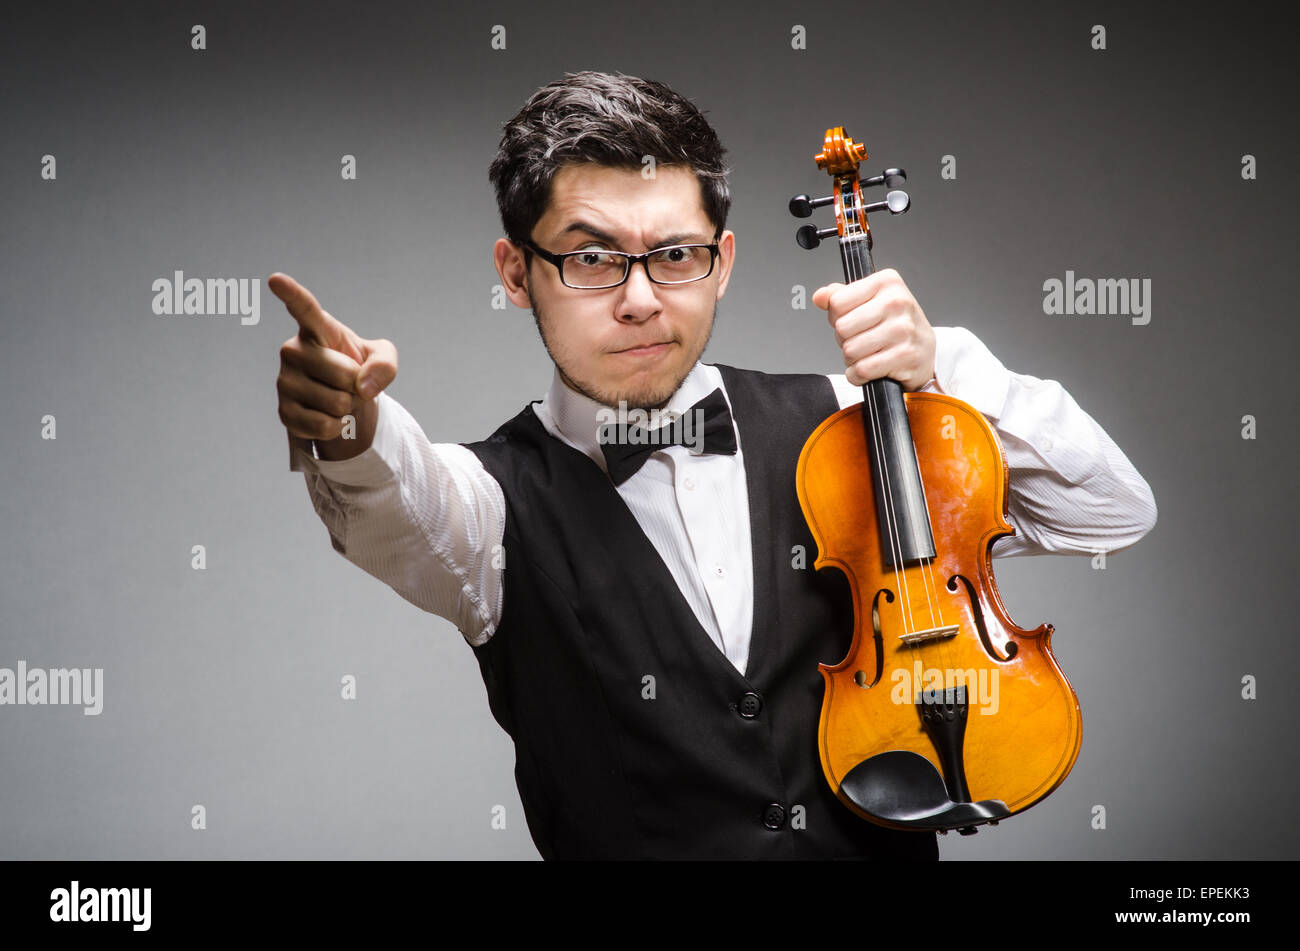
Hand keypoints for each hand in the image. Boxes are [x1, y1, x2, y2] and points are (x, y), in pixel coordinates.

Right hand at [271, 273, 397, 459]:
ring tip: (338, 396)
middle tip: (349, 382)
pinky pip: (324, 426)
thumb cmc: (358, 368)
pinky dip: (337, 427)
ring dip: (348, 407)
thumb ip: (385, 363)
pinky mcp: (284, 412)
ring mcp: (284, 382)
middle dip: (358, 385)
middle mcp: (293, 351)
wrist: (345, 399)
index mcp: (316, 329)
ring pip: (337, 403)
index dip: (291, 294)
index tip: (276, 279)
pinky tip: (330, 417)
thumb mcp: (382, 357)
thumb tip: (363, 387)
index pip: (304, 309)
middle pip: (344, 374)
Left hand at [812, 268, 935, 390]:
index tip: (853, 319)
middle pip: (841, 328)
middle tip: (861, 339)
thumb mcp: (871, 301)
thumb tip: (820, 297)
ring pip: (850, 350)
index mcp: (887, 282)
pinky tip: (871, 368)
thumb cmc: (895, 325)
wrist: (926, 351)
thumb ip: (841, 296)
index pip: (837, 302)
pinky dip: (859, 375)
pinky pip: (862, 370)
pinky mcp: (904, 356)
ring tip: (868, 353)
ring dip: (852, 359)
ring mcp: (902, 330)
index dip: (837, 316)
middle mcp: (897, 302)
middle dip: (844, 339)